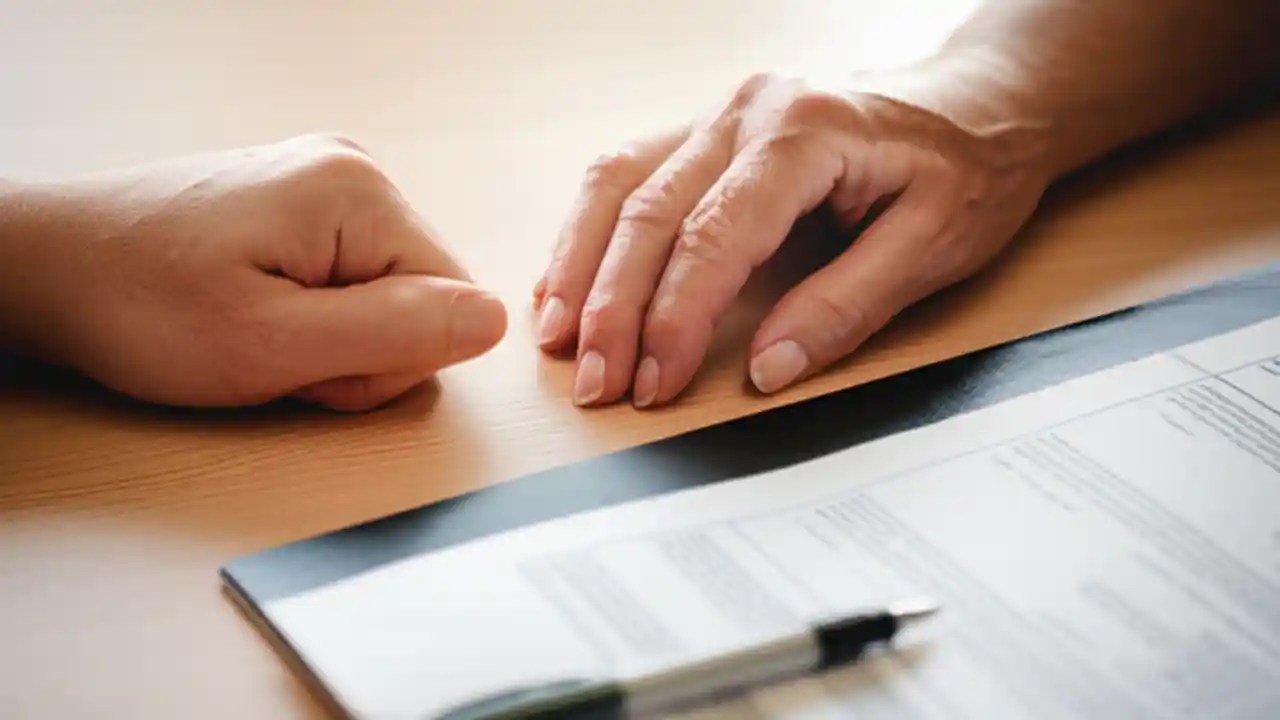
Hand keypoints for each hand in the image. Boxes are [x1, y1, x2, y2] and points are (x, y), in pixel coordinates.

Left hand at [3, 134, 505, 409]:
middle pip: (423, 299)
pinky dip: (313, 318)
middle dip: (358, 352)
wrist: (46, 266)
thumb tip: (497, 322)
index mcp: (361, 193)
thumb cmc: (139, 304)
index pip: (455, 303)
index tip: (310, 361)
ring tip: (257, 333)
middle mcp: (355, 173)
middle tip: (275, 352)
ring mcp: (327, 184)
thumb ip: (396, 334)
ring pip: (388, 298)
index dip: (391, 360)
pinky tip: (259, 314)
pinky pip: (352, 282)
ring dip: (332, 340)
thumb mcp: (272, 345)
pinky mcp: (303, 205)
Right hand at [534, 73, 1048, 406]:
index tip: (655, 382)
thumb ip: (846, 307)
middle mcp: (746, 111)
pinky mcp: (705, 133)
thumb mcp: (934, 246)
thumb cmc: (967, 167)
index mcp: (804, 131)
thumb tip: (766, 369)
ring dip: (581, 266)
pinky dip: (589, 234)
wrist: (978, 103)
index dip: (676, 317)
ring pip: (617, 183)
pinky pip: (627, 175)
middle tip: (596, 382)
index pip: (714, 235)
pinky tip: (567, 284)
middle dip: (613, 306)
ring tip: (558, 340)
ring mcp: (718, 115)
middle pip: (649, 211)